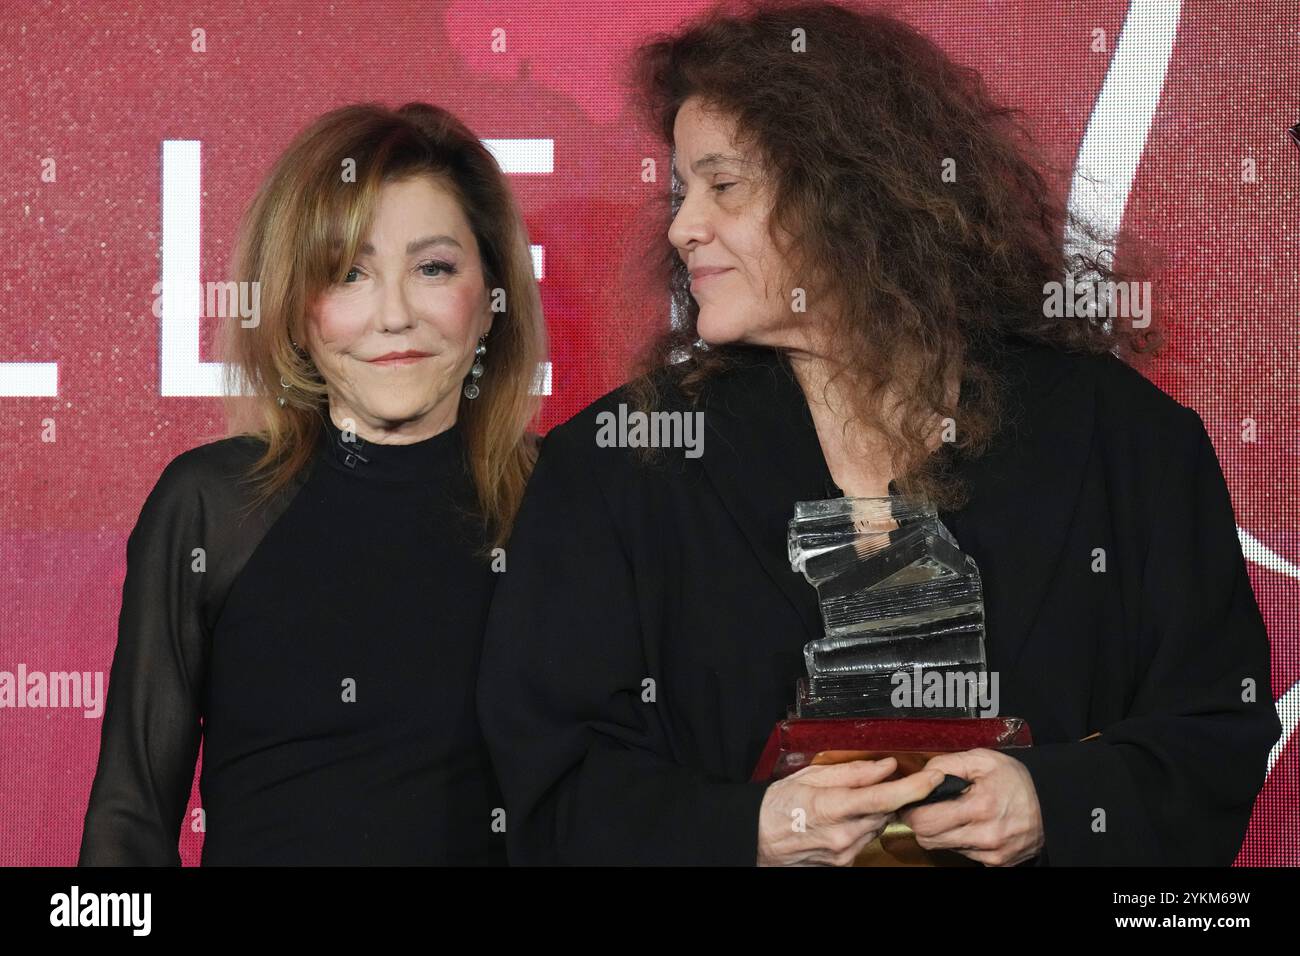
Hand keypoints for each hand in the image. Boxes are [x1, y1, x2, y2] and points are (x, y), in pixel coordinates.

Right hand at [757, 757, 944, 865]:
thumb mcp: (811, 777)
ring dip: (873, 811)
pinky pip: (865, 839)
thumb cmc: (777, 804)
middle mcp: (843, 835)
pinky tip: (841, 819)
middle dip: (888, 795)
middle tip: (877, 780)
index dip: (914, 787)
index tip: (934, 777)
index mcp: (833, 808)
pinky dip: (861, 825)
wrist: (756, 838)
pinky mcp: (844, 864)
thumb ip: (852, 772)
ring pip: (877, 826)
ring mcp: (845, 853)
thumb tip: (886, 767)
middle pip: (885, 812)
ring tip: (847, 800)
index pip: (884, 798)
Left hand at [897, 748, 1043, 865]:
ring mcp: (991, 853)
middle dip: (922, 821)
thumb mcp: (983, 759)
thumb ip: (947, 763)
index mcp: (980, 806)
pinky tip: (970, 825)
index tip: (913, 800)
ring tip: (953, 812)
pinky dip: (959, 840)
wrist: (1052, 805)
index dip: (913, 809)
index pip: (925, 820)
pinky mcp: (996, 863)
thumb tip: (922, 774)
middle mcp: (986, 835)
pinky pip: (962, 854)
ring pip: (943, 847)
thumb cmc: (1017, 781)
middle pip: (928, 838)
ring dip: (941, 831)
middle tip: (928, 806)